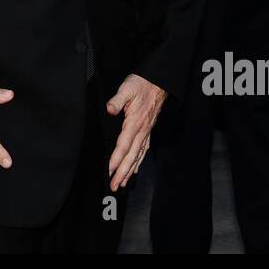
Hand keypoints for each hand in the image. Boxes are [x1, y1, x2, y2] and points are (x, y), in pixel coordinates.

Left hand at [105, 73, 165, 190]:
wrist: (158, 82)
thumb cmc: (142, 85)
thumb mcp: (127, 88)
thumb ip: (117, 100)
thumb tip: (110, 109)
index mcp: (135, 122)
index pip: (124, 145)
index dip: (117, 159)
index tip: (110, 170)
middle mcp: (141, 131)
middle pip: (131, 156)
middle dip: (123, 172)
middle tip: (114, 186)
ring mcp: (146, 132)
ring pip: (138, 156)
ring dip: (130, 171)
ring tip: (123, 183)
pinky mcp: (148, 131)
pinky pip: (143, 150)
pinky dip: (139, 162)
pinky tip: (135, 169)